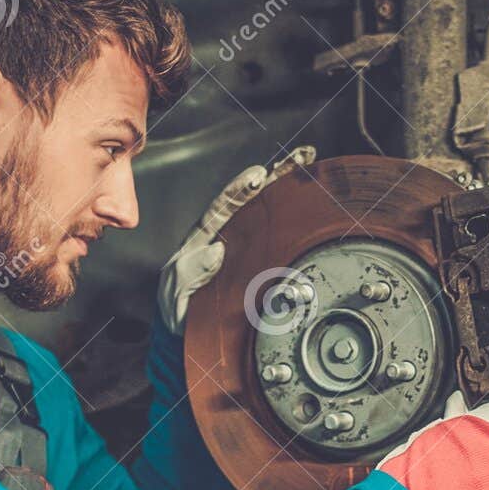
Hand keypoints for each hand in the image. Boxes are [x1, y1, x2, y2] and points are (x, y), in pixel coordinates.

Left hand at [157, 146, 315, 334]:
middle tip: (299, 157)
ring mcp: (246, 250)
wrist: (186, 332)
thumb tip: (216, 251)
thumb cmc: (177, 307)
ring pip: (270, 215)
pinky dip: (296, 226)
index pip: (225, 206)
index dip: (241, 189)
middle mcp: (229, 237)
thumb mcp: (176, 287)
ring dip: (289, 191)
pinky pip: (278, 243)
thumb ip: (190, 270)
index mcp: (205, 237)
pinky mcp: (260, 267)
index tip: (258, 175)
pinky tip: (312, 207)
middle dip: (276, 176)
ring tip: (308, 169)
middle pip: (255, 201)